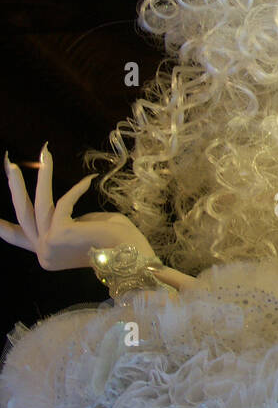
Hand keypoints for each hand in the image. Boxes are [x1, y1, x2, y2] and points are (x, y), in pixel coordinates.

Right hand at [1, 143, 156, 271]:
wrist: (134, 257)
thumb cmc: (118, 242)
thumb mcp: (85, 227)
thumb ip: (67, 218)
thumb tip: (61, 205)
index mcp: (49, 255)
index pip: (20, 239)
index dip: (5, 228)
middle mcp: (44, 254)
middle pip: (22, 215)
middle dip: (15, 187)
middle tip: (8, 164)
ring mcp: (49, 246)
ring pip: (38, 203)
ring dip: (43, 174)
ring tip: (45, 151)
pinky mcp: (59, 234)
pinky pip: (63, 203)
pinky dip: (77, 189)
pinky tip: (90, 179)